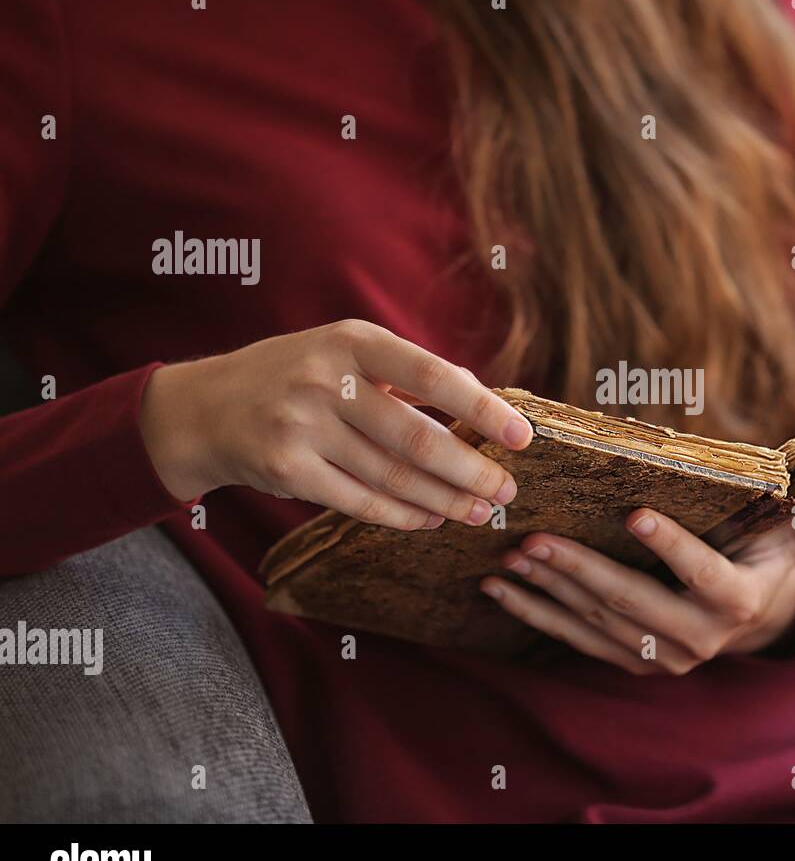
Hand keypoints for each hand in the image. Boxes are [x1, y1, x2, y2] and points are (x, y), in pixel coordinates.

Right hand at [138, 319, 532, 528]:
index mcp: (354, 341)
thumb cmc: (298, 375)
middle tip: (505, 492)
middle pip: (417, 438)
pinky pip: (359, 501)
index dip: (482, 409)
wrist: (206, 407)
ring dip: (444, 500)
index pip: (433, 375)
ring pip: (392, 476)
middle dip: (471, 471)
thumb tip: (485, 399)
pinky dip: (402, 514)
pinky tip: (430, 519)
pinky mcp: (285, 468)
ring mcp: (302, 425)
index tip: (521, 437)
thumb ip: (409, 373)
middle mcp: (326, 379)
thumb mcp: (347, 353)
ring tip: (477, 512)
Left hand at [480, 446, 794, 672]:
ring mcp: (659, 655)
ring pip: (596, 624)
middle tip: (535, 539)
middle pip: (633, 604)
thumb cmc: (770, 557)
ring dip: (549, 593)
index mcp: (737, 601)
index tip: (636, 514)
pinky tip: (501, 589)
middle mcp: (697, 638)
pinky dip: (537, 615)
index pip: (703, 576)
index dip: (673, 549)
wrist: (751, 621)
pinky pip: (576, 641)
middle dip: (581, 573)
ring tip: (510, 558)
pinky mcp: (630, 660)